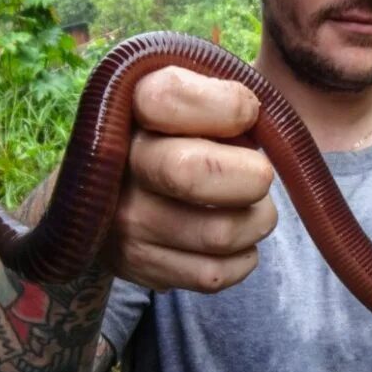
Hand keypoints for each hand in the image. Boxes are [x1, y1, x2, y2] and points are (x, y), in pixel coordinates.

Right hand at [101, 66, 277, 292]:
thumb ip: (221, 96)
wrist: (112, 189)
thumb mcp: (190, 96)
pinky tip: (234, 237)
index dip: (226, 105)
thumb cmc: (175, 132)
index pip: (170, 97)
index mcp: (131, 107)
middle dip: (251, 176)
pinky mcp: (139, 266)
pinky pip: (214, 274)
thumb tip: (255, 118)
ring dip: (256, 221)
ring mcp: (124, 220)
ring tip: (250, 206)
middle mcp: (117, 163)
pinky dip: (242, 258)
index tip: (246, 114)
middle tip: (259, 175)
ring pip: (219, 233)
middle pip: (192, 174)